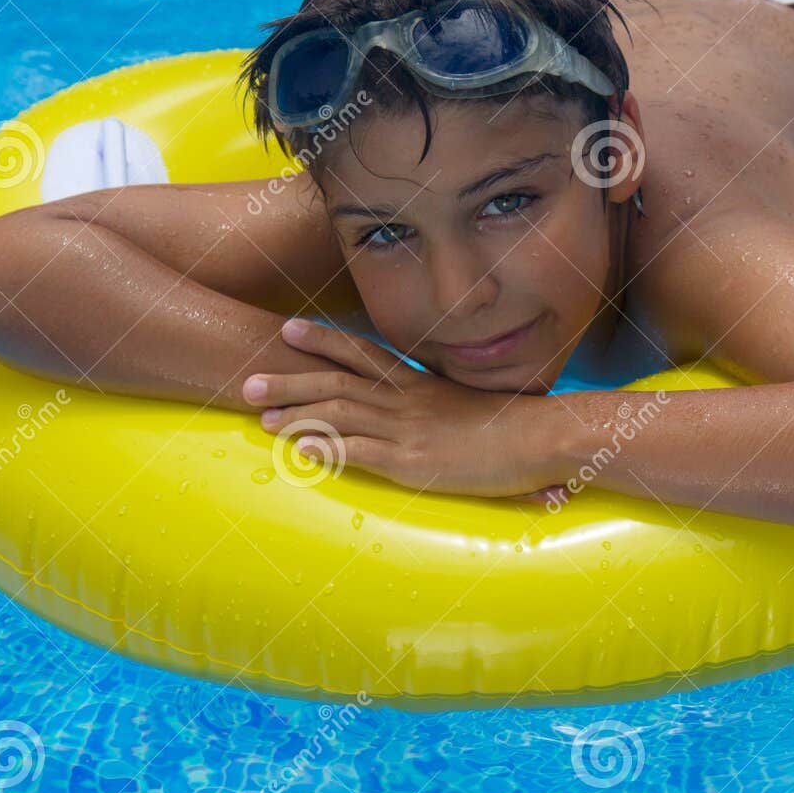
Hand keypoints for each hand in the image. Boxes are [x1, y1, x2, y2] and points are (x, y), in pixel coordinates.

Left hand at [244, 317, 568, 503]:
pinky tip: (297, 448)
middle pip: (337, 382)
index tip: (287, 330)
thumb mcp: (476, 407)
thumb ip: (450, 408)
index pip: (361, 354)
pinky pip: (359, 451)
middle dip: (290, 379)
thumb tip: (442, 415)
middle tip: (248, 380)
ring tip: (259, 415)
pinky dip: (324, 447)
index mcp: (420, 385)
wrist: (545, 437)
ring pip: (339, 413)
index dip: (322, 341)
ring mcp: (407, 430)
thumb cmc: (520, 426)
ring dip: (295, 413)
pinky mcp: (412, 462)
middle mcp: (407, 401)